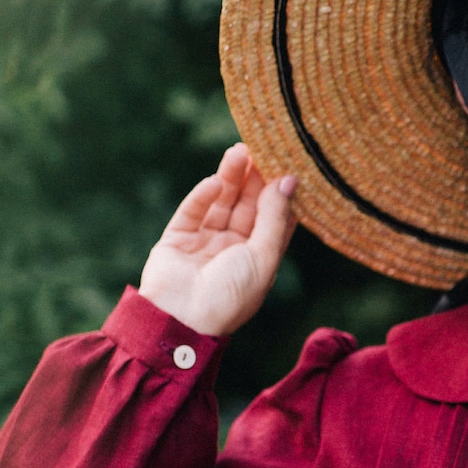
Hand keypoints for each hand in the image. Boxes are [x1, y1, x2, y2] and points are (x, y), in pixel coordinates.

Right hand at [139, 144, 296, 337]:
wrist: (181, 322)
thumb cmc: (229, 297)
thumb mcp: (262, 258)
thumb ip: (274, 218)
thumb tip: (289, 180)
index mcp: (258, 259)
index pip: (274, 218)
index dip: (281, 191)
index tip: (290, 161)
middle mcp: (233, 249)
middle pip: (247, 205)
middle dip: (255, 177)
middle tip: (263, 146)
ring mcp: (204, 242)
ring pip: (221, 202)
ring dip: (230, 177)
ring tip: (239, 150)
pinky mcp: (177, 239)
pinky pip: (193, 211)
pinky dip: (203, 195)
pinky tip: (215, 180)